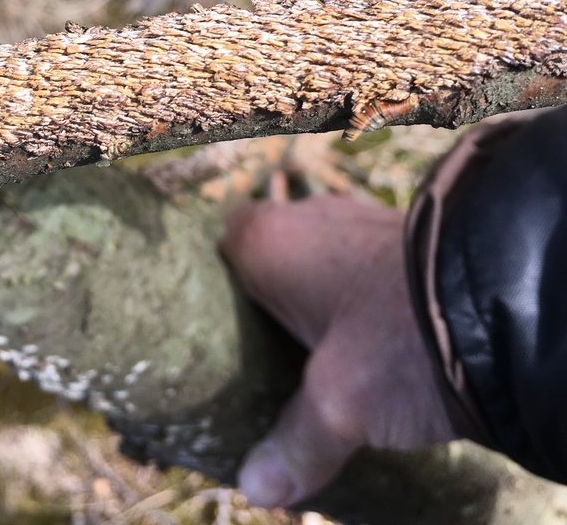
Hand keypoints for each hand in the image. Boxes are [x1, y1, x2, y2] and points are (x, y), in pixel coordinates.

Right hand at [220, 195, 457, 507]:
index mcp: (272, 240)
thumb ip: (295, 442)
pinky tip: (354, 356)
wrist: (505, 302)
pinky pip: (353, 281)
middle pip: (266, 264)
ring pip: (313, 272)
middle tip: (248, 367)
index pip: (220, 243)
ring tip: (299, 372)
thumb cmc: (399, 338)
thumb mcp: (341, 402)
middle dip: (261, 311)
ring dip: (308, 314)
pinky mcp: (399, 253)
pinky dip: (348, 312)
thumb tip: (257, 487)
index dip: (210, 285)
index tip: (204, 331)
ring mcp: (358, 231)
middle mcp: (309, 221)